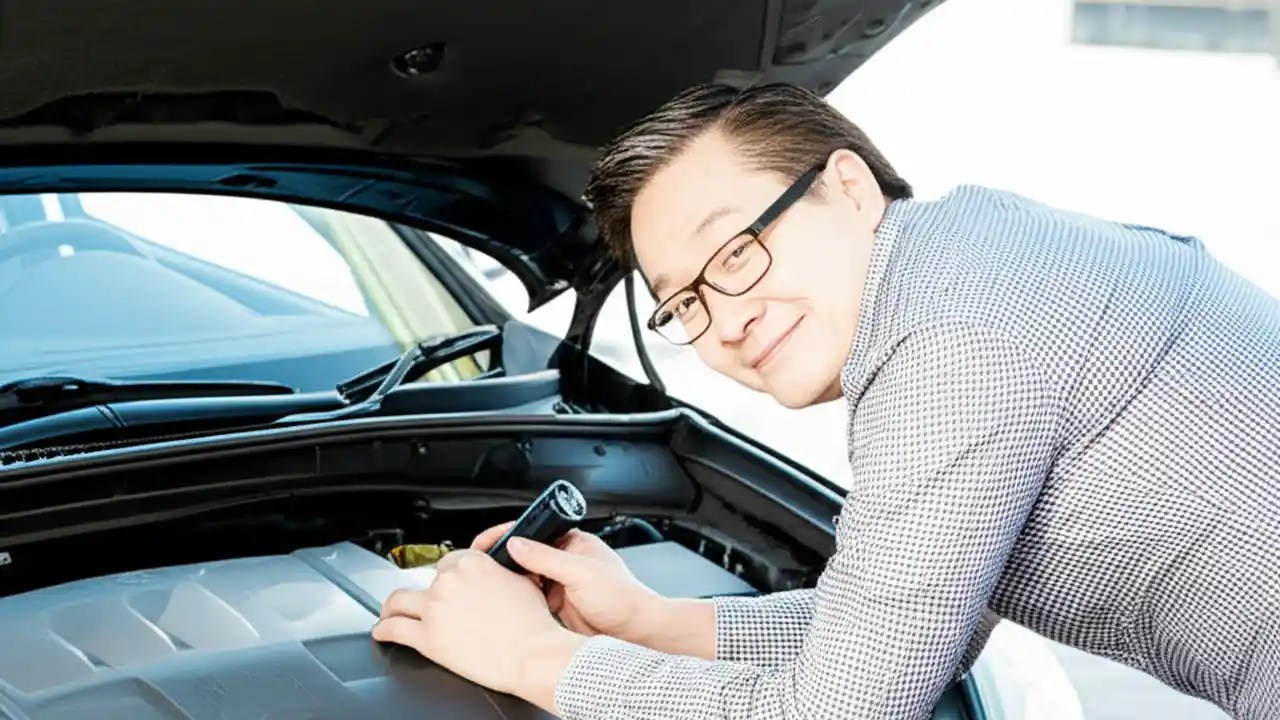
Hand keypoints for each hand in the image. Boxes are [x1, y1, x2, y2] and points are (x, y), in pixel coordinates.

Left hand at [372, 548, 583, 700]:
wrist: (532, 655)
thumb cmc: (533, 625)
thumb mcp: (523, 582)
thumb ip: (501, 571)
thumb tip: (496, 572)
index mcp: (472, 563)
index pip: (448, 562)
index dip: (449, 576)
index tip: (449, 585)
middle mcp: (448, 581)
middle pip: (424, 580)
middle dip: (427, 593)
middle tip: (429, 603)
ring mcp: (434, 609)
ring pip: (398, 601)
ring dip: (392, 607)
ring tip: (390, 612)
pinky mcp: (426, 638)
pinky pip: (394, 630)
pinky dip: (383, 630)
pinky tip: (382, 631)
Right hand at [471, 523, 664, 641]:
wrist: (636, 632)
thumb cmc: (623, 598)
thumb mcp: (581, 573)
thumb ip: (546, 558)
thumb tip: (516, 544)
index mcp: (572, 543)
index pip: (533, 532)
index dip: (508, 536)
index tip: (487, 543)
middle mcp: (564, 561)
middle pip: (525, 556)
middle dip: (504, 561)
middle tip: (481, 567)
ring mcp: (560, 584)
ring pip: (525, 579)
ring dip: (510, 583)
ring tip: (491, 586)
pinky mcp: (557, 606)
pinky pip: (530, 600)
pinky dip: (519, 601)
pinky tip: (509, 605)